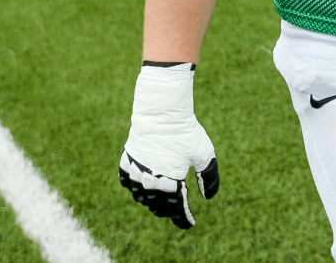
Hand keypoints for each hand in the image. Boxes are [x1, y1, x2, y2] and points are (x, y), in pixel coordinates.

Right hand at [119, 63, 218, 228]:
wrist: (162, 113)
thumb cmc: (186, 133)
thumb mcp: (204, 154)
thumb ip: (209, 177)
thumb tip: (208, 197)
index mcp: (171, 184)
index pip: (178, 211)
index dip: (184, 219)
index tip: (190, 223)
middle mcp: (151, 183)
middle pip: (158, 207)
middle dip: (168, 210)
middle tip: (176, 207)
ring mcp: (135, 174)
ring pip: (141, 198)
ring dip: (151, 200)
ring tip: (161, 197)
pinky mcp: (126, 163)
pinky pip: (128, 184)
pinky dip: (135, 187)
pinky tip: (143, 184)